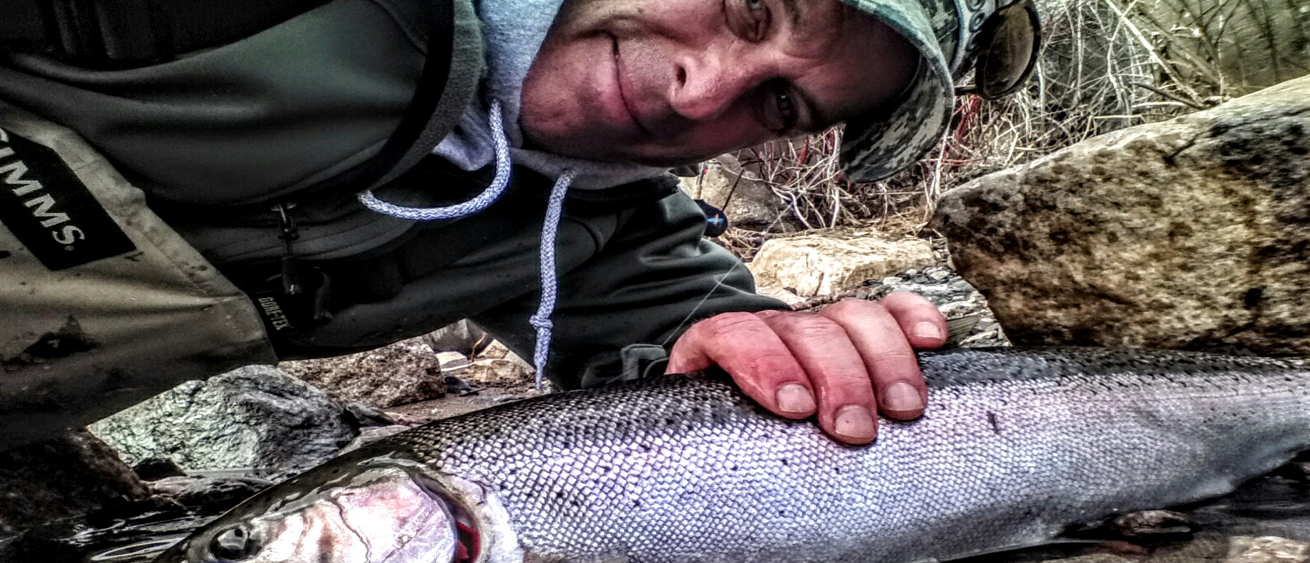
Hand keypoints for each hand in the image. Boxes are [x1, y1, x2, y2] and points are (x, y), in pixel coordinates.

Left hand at [667, 292, 946, 444]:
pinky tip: (931, 342)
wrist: (738, 417)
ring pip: (855, 317)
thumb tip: (718, 511)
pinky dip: (914, 319)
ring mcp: (821, 324)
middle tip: (854, 430)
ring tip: (902, 410)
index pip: (735, 334)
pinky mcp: (862, 328)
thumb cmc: (730, 438)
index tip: (794, 408)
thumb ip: (718, 452)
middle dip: (838, 379)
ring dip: (884, 360)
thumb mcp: (713, 442)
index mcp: (722, 348)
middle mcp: (774, 330)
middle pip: (809, 331)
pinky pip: (893, 309)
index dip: (765, 363)